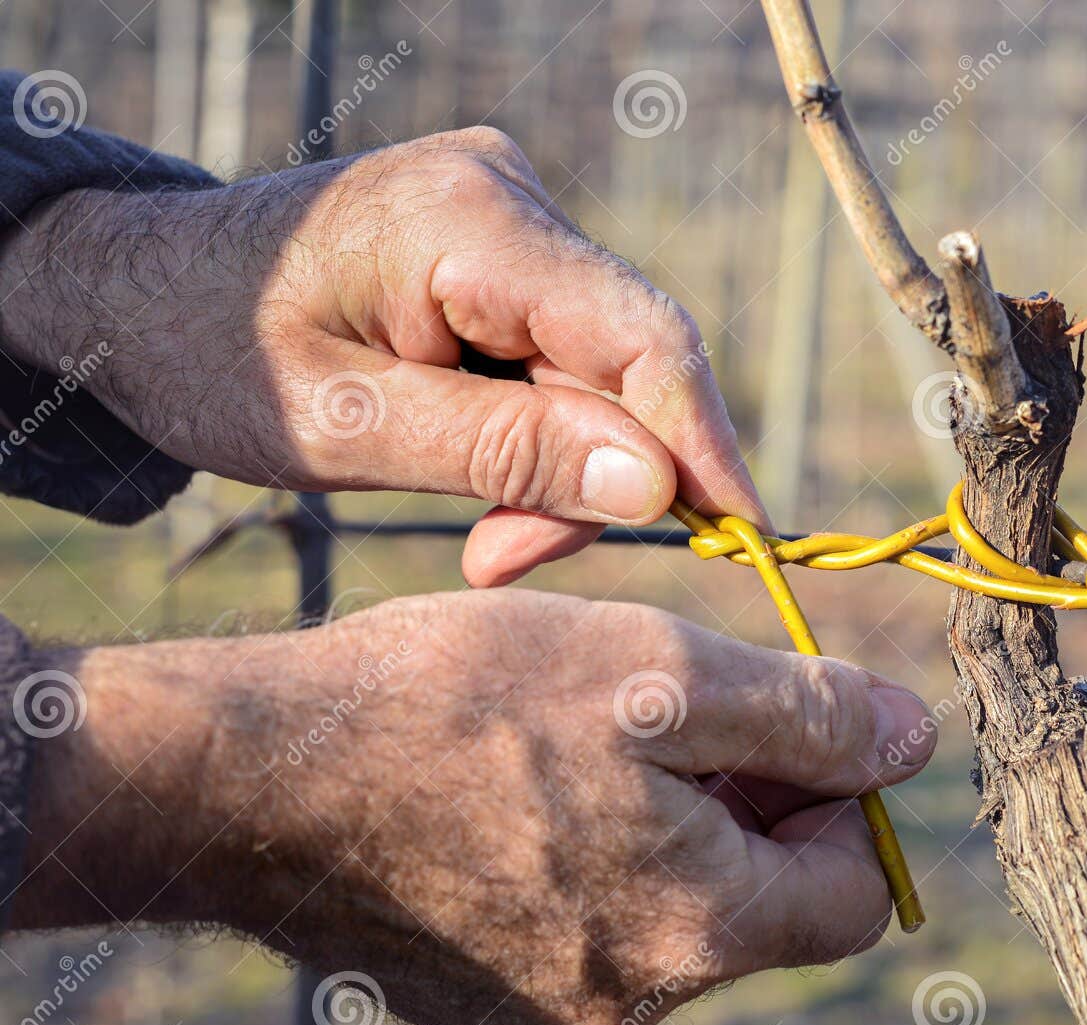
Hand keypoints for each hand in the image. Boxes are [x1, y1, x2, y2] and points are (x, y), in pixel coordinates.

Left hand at [0, 128, 763, 585]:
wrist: (135, 292)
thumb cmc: (215, 355)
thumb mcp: (349, 429)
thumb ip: (507, 454)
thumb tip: (660, 488)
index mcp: (467, 218)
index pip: (640, 335)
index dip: (701, 442)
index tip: (743, 538)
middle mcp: (507, 194)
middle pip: (623, 360)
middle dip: (595, 477)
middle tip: (509, 560)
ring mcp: (507, 213)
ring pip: (599, 368)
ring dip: (560, 467)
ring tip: (483, 539)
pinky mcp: (499, 247)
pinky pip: (563, 354)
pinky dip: (538, 433)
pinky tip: (480, 475)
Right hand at [10, 591, 937, 1024]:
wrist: (253, 778)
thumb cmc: (460, 703)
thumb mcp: (663, 671)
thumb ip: (808, 714)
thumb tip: (911, 741)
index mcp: (700, 927)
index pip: (854, 895)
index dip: (841, 803)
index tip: (786, 730)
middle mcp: (634, 1001)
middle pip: (760, 909)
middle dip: (750, 808)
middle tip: (681, 711)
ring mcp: (551, 1015)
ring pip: (671, 916)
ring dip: (666, 830)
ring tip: (586, 740)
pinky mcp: (485, 1003)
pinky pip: (586, 933)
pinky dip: (588, 863)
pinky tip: (521, 793)